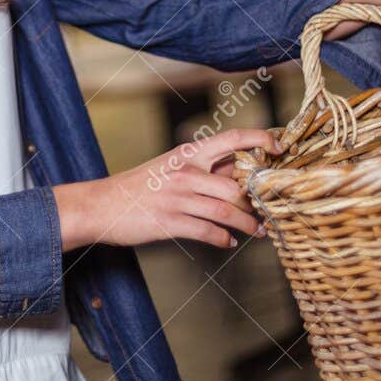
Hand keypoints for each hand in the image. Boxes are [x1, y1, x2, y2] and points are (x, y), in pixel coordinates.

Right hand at [53, 128, 278, 250]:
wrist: (100, 205)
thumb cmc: (138, 186)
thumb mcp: (170, 166)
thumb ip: (204, 168)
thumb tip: (241, 173)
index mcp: (187, 153)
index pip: (231, 138)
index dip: (259, 139)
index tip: (279, 147)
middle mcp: (185, 172)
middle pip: (235, 187)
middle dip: (257, 204)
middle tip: (268, 212)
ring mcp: (177, 198)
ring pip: (227, 212)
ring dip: (248, 225)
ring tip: (258, 231)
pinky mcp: (170, 222)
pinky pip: (208, 232)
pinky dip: (223, 239)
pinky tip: (228, 242)